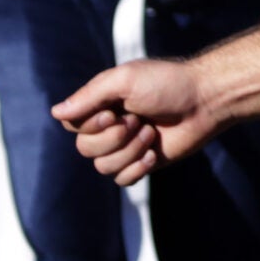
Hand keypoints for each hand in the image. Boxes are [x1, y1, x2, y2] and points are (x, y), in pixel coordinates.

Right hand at [52, 59, 224, 185]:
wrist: (204, 101)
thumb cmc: (166, 83)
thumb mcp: (124, 80)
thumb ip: (89, 96)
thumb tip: (55, 113)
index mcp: (102, 103)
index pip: (73, 124)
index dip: (90, 125)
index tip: (114, 113)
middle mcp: (110, 126)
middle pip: (85, 149)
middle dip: (113, 139)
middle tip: (139, 121)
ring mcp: (126, 146)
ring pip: (103, 167)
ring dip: (129, 151)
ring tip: (151, 133)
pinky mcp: (142, 163)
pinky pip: (122, 180)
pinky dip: (136, 169)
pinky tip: (154, 154)